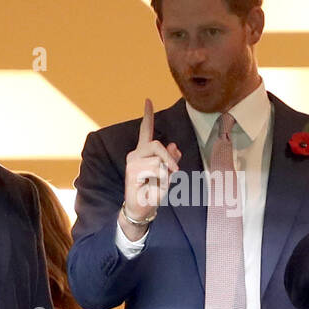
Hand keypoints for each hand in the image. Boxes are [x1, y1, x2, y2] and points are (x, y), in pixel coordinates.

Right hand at [121, 98, 181, 238]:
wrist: (142, 208)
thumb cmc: (153, 191)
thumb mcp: (167, 174)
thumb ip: (170, 159)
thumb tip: (174, 145)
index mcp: (143, 152)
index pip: (145, 131)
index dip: (148, 115)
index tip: (148, 100)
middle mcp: (136, 154)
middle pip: (157, 145)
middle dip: (170, 158)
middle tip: (175, 171)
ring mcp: (132, 162)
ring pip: (159, 160)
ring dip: (164, 173)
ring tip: (156, 184)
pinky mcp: (132, 171)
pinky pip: (156, 170)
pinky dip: (161, 179)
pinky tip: (151, 186)